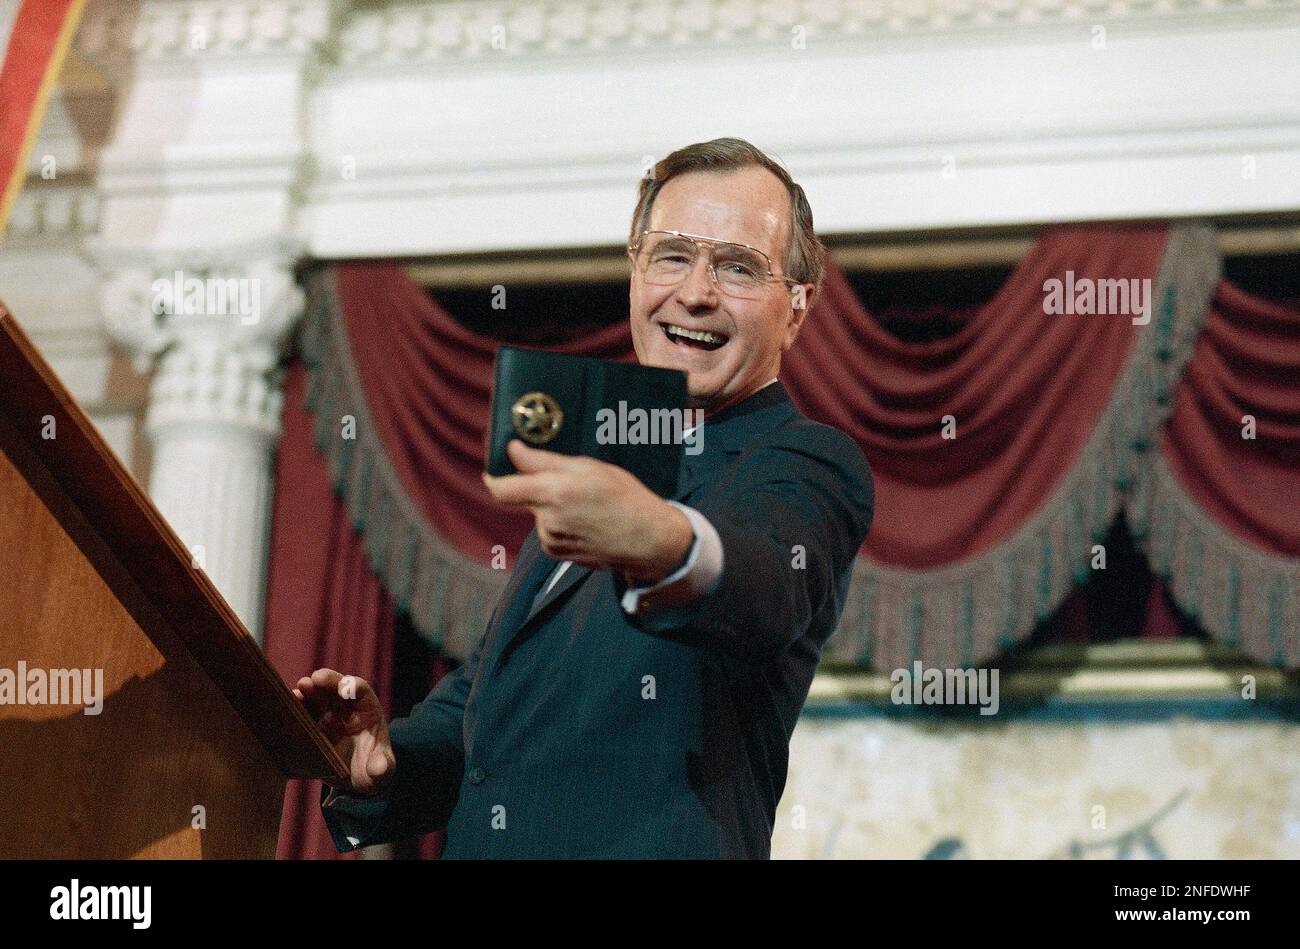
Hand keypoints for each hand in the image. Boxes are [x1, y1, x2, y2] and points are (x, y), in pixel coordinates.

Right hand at [293, 668, 394, 795]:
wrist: (352, 780)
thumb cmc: (370, 770)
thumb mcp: (380, 771)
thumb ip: (381, 767)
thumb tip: (379, 769)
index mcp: (367, 711)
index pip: (362, 691)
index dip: (353, 686)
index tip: (344, 688)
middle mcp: (346, 707)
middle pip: (337, 686)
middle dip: (327, 680)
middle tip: (315, 679)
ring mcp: (326, 714)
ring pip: (316, 695)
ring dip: (307, 690)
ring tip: (297, 691)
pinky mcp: (310, 725)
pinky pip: (301, 711)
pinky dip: (294, 707)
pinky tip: (285, 706)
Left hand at [482, 439, 692, 583]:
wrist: (647, 540)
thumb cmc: (624, 497)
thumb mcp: (589, 467)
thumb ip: (544, 460)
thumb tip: (513, 451)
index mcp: (555, 492)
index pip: (502, 488)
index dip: (493, 476)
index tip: (495, 466)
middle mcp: (548, 519)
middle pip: (524, 497)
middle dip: (539, 487)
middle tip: (571, 483)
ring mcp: (550, 539)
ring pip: (538, 513)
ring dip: (552, 506)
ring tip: (585, 505)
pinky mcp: (556, 553)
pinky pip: (547, 530)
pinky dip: (559, 523)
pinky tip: (584, 521)